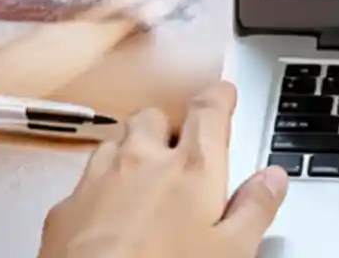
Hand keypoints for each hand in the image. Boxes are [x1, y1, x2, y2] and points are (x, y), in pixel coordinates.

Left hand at [39, 81, 287, 257]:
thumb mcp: (232, 252)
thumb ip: (255, 208)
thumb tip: (273, 178)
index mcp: (192, 168)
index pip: (208, 110)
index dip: (219, 97)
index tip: (224, 95)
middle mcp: (143, 161)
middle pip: (155, 117)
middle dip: (169, 128)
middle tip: (182, 155)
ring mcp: (98, 180)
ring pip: (116, 142)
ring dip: (132, 152)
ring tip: (145, 181)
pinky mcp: (64, 208)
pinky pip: (85, 181)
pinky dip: (100, 188)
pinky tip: (108, 216)